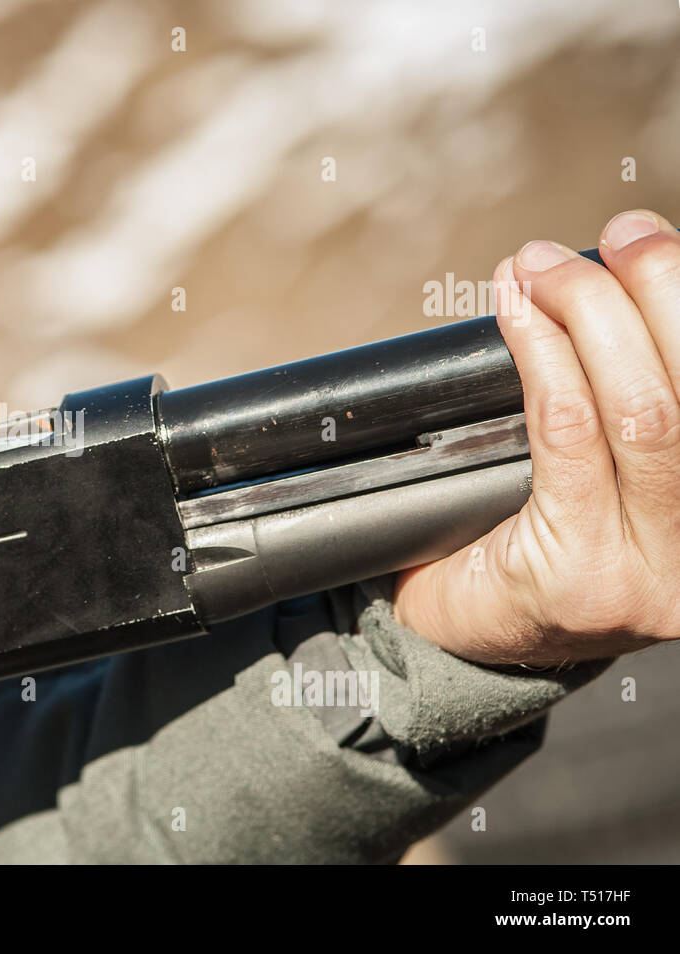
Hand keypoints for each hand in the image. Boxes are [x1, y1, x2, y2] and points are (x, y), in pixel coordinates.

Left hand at [395, 209, 679, 665]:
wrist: (464, 638)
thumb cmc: (532, 536)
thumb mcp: (603, 465)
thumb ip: (626, 394)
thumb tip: (621, 278)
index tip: (648, 237)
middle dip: (655, 291)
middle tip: (606, 238)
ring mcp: (656, 571)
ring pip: (645, 411)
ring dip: (592, 316)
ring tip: (543, 268)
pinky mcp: (584, 576)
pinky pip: (567, 436)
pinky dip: (544, 357)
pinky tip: (518, 311)